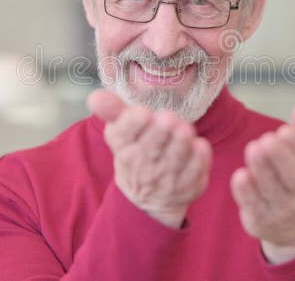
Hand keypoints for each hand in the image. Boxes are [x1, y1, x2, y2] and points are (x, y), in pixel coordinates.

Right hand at [88, 89, 211, 227]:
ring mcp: (166, 179)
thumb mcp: (120, 131)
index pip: (124, 135)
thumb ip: (112, 110)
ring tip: (184, 130)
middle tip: (168, 118)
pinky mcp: (188, 186)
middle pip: (151, 147)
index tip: (142, 113)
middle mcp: (142, 166)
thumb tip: (94, 96)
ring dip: (180, 145)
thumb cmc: (136, 150)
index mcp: (123, 148)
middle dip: (160, 132)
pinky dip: (199, 159)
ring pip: (174, 160)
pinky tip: (200, 145)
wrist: (147, 197)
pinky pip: (194, 172)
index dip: (133, 124)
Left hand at [230, 101, 294, 263]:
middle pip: (294, 177)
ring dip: (262, 170)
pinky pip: (254, 206)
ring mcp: (282, 210)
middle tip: (266, 139)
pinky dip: (246, 192)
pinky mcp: (262, 221)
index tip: (285, 130)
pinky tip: (240, 175)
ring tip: (252, 148)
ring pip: (272, 190)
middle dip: (280, 157)